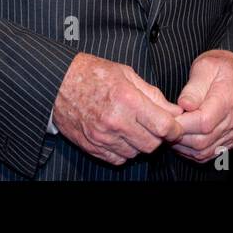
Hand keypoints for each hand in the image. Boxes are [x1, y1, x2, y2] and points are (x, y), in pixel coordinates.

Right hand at [52, 53, 184, 165]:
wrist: (58, 82)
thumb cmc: (91, 74)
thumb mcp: (126, 74)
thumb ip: (152, 94)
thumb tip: (173, 110)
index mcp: (127, 99)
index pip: (163, 126)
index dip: (175, 129)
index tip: (175, 127)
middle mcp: (116, 121)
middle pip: (152, 144)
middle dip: (158, 137)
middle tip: (154, 126)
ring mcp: (103, 137)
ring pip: (136, 153)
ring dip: (140, 143)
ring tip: (134, 127)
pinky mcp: (92, 146)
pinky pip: (118, 158)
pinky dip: (124, 150)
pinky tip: (121, 135)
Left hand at [170, 50, 232, 162]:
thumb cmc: (218, 68)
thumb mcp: (204, 67)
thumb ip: (193, 88)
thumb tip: (184, 105)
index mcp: (228, 98)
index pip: (204, 121)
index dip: (182, 124)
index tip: (167, 119)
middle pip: (202, 140)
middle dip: (178, 136)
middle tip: (163, 126)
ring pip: (204, 151)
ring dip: (182, 145)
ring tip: (170, 132)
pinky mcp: (230, 140)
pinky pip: (208, 154)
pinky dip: (191, 151)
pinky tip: (181, 139)